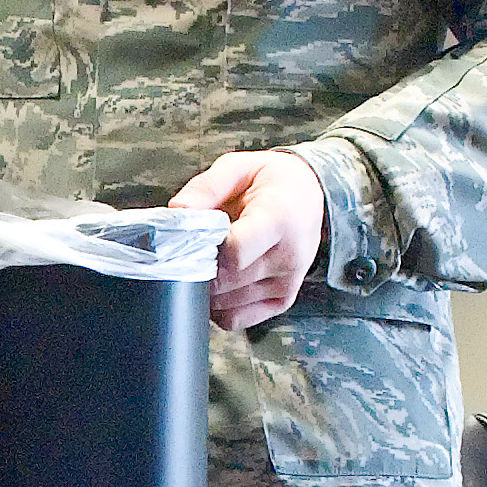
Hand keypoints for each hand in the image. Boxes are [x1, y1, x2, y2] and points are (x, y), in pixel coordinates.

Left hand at [173, 150, 326, 331]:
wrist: (309, 193)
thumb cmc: (272, 180)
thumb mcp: (238, 167)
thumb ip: (206, 187)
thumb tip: (177, 211)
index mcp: (279, 220)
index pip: (234, 253)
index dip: (204, 250)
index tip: (192, 238)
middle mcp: (288, 256)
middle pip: (227, 282)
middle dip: (199, 269)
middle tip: (193, 249)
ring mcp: (287, 282)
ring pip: (227, 304)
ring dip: (206, 289)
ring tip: (209, 261)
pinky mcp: (282, 300)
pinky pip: (237, 319)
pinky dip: (218, 308)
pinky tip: (218, 283)